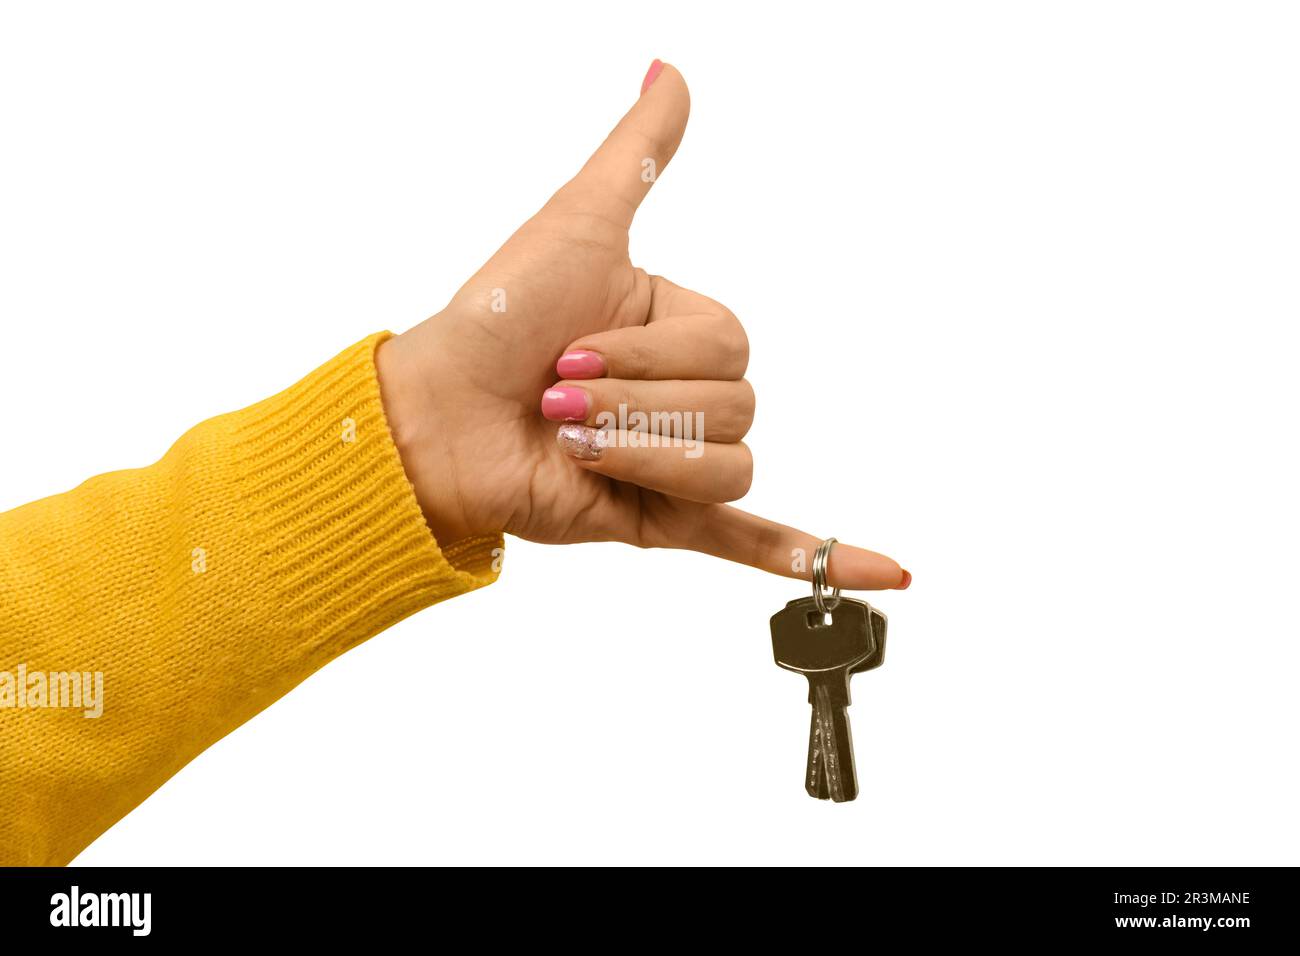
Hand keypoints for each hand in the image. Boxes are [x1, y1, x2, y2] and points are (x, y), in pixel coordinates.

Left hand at [376, 61, 908, 590]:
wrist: (436, 418)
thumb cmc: (498, 319)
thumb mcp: (578, 223)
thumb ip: (636, 154)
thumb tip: (671, 71)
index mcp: (680, 332)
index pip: (729, 347)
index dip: (653, 352)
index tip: (571, 347)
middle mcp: (684, 396)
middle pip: (735, 406)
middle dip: (640, 402)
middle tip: (563, 399)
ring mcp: (676, 462)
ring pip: (729, 465)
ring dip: (646, 453)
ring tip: (577, 445)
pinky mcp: (662, 521)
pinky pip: (755, 538)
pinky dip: (819, 557)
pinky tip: (885, 576)